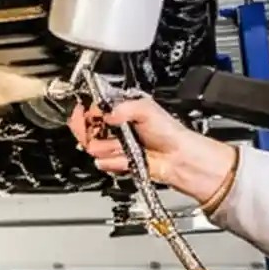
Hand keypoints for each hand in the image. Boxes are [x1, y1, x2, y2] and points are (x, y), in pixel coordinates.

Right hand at [67, 97, 237, 203]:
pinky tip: (124, 159)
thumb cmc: (170, 132)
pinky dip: (112, 161)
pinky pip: (104, 162)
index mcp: (121, 108)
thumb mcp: (147, 109)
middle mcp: (116, 125)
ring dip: (105, 147)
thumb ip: (123, 108)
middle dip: (92, 132)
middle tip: (100, 133)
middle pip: (87, 127)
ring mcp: (117, 144)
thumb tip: (106, 113)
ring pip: (94, 146)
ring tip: (121, 147)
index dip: (87, 112)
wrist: (181, 159)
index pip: (92, 107)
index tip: (88, 116)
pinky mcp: (119, 161)